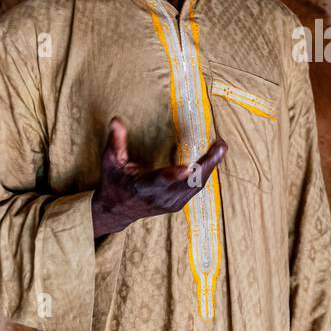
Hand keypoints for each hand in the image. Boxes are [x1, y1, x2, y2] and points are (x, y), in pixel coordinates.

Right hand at [90, 116, 225, 238]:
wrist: (117, 210)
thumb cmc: (114, 182)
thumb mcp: (111, 161)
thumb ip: (116, 141)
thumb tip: (116, 120)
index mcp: (142, 187)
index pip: (159, 181)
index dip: (173, 175)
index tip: (187, 168)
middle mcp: (159, 197)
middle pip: (188, 183)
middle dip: (206, 165)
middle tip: (220, 146)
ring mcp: (170, 203)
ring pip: (196, 186)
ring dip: (210, 166)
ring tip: (220, 147)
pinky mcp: (177, 204)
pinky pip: (196, 188)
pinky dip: (205, 173)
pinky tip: (213, 157)